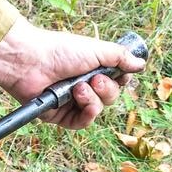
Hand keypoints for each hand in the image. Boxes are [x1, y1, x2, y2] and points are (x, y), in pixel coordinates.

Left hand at [0, 19, 145, 129]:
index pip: (117, 80)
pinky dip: (86, 112)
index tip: (121, 73)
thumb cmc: (61, 50)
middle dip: (107, 89)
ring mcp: (71, 102)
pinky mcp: (60, 116)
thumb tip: (140, 64)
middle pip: (111, 97)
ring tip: (79, 86)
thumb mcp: (97, 50)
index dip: (121, 79)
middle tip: (94, 78)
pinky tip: (79, 98)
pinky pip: (82, 122)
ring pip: (98, 110)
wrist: (31, 61)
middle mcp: (83, 85)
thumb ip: (120, 57)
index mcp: (92, 68)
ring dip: (94, 99)